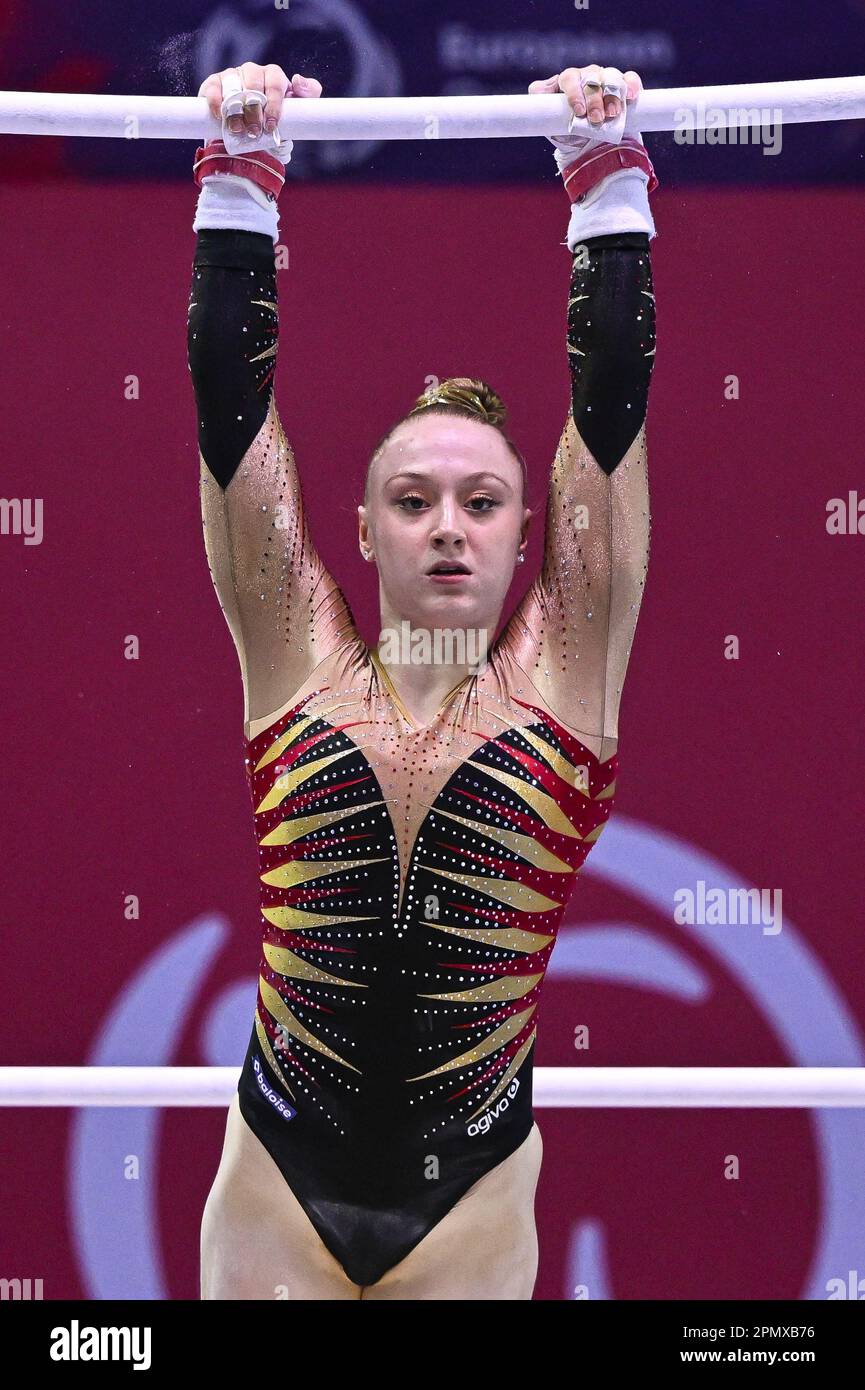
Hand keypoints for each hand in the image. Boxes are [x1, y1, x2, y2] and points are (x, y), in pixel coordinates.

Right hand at [197, 62, 322, 137]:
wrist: (247, 128)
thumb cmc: (272, 118)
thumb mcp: (294, 109)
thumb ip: (307, 94)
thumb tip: (298, 81)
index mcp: (273, 75)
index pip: (275, 82)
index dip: (273, 104)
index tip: (272, 125)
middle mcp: (252, 71)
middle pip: (253, 85)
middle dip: (255, 111)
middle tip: (255, 131)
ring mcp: (232, 75)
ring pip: (234, 87)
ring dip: (236, 110)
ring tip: (238, 129)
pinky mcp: (214, 83)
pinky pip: (213, 88)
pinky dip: (216, 102)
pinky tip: (220, 116)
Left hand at [529, 64, 641, 141]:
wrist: (589, 141)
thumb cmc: (568, 128)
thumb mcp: (552, 120)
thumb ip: (541, 106)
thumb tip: (536, 90)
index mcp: (569, 80)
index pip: (570, 78)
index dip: (574, 93)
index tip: (578, 111)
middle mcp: (588, 75)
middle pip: (592, 79)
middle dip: (594, 100)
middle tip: (596, 120)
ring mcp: (606, 78)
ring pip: (611, 78)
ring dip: (612, 96)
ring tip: (612, 115)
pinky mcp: (624, 85)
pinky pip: (629, 78)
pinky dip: (631, 85)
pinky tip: (631, 97)